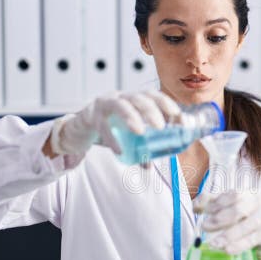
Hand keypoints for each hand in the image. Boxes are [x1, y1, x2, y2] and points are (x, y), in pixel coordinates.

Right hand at [49, 91, 179, 156]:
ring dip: (131, 117)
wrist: (83, 123)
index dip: (165, 102)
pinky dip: (111, 139)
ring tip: (140, 131)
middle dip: (151, 110)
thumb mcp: (128, 130)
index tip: (176, 113)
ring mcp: (105, 105)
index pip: (151, 94)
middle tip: (161, 126)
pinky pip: (102, 126)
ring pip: (120, 105)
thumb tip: (150, 165)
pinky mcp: (92, 116)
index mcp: (134, 99)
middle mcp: (121, 97)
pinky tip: (119, 150)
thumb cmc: (112, 124)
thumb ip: (139, 144)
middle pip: (138, 98)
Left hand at [195, 191, 260, 259]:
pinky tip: (227, 250)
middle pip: (240, 210)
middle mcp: (259, 205)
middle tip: (205, 226)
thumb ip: (212, 203)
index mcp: (249, 194)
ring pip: (246, 226)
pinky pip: (251, 241)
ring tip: (213, 243)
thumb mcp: (230, 207)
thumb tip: (195, 206)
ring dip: (228, 235)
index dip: (218, 203)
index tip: (204, 211)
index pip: (234, 195)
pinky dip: (238, 246)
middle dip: (221, 219)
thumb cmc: (245, 218)